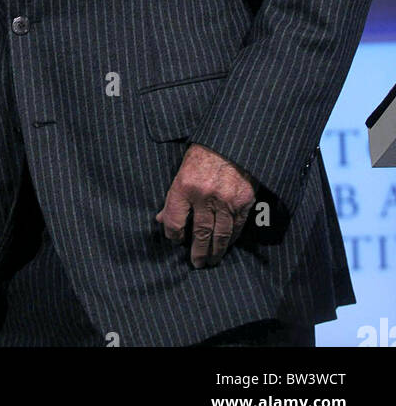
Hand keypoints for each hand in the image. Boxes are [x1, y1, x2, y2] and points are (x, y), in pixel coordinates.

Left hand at [155, 143, 255, 267]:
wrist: (232, 141)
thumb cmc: (203, 154)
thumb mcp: (182, 171)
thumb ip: (173, 197)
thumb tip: (161, 219)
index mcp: (185, 186)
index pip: (174, 221)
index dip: (172, 234)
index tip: (175, 240)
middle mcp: (205, 196)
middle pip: (199, 233)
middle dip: (197, 252)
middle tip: (196, 263)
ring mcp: (226, 201)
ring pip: (219, 235)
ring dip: (215, 252)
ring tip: (211, 261)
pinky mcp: (244, 202)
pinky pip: (236, 227)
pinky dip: (231, 239)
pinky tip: (226, 245)